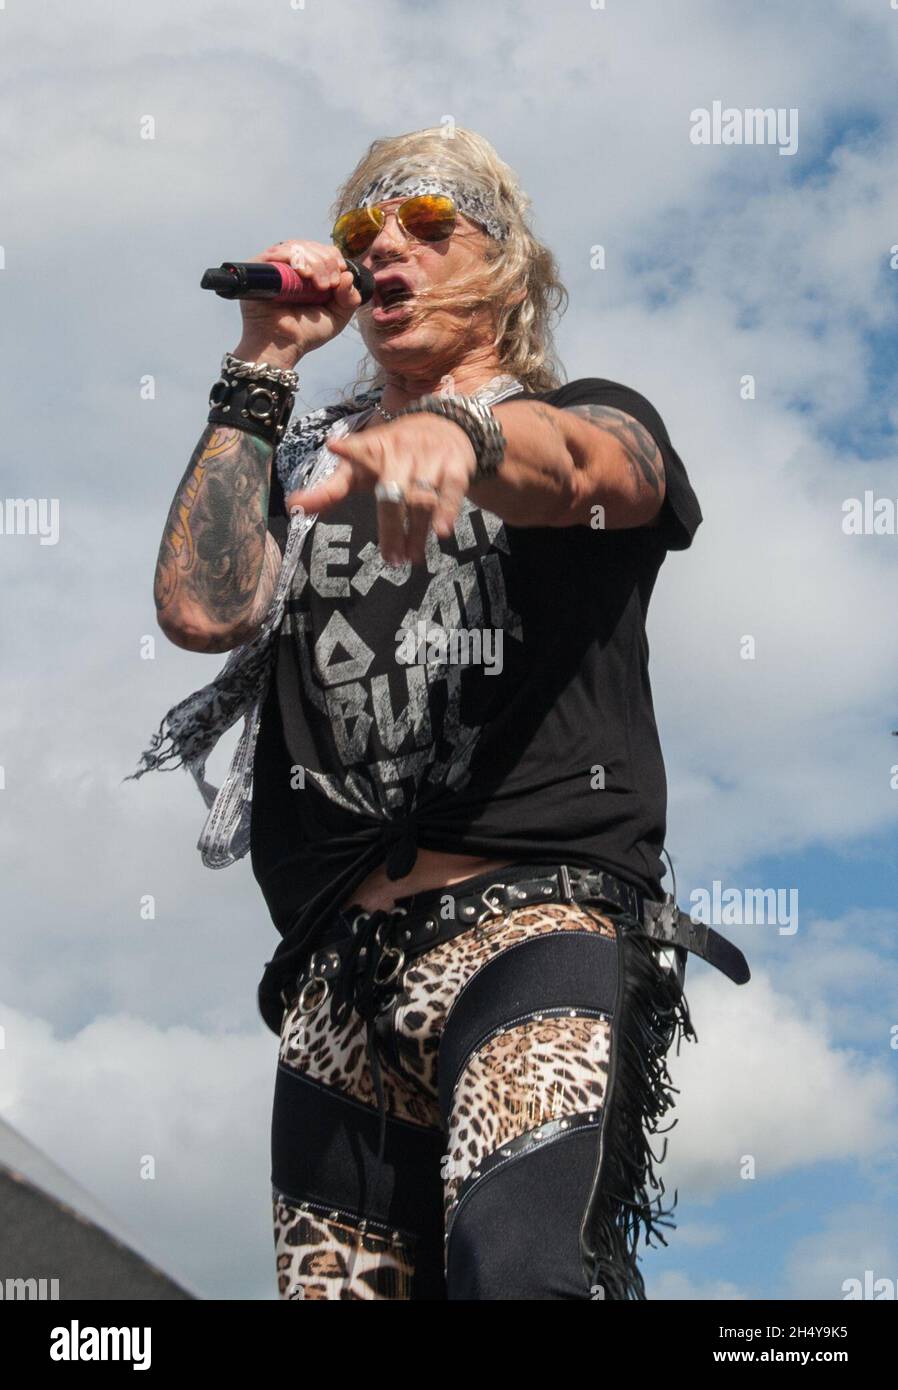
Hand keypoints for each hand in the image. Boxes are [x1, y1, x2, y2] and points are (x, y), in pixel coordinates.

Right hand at [233, 239, 362, 368]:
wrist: (283, 346)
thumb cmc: (306, 334)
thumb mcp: (337, 316)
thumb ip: (350, 297)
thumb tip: (348, 275)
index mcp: (307, 274)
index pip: (322, 250)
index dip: (334, 257)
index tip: (340, 276)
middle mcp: (289, 267)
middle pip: (311, 246)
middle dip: (326, 262)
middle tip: (329, 285)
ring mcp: (273, 266)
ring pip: (297, 246)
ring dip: (315, 262)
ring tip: (319, 285)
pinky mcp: (257, 268)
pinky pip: (277, 252)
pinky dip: (295, 258)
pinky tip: (305, 275)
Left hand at [284, 413, 477, 565]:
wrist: (444, 424)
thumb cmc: (393, 454)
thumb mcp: (360, 467)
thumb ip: (329, 489)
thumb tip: (292, 507)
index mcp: (372, 449)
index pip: (357, 450)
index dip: (347, 450)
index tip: (334, 446)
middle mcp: (400, 451)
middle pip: (392, 491)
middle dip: (391, 527)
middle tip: (389, 559)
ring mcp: (429, 457)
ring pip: (421, 497)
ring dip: (416, 531)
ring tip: (408, 559)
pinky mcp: (454, 465)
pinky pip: (452, 490)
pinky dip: (447, 511)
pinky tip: (441, 533)